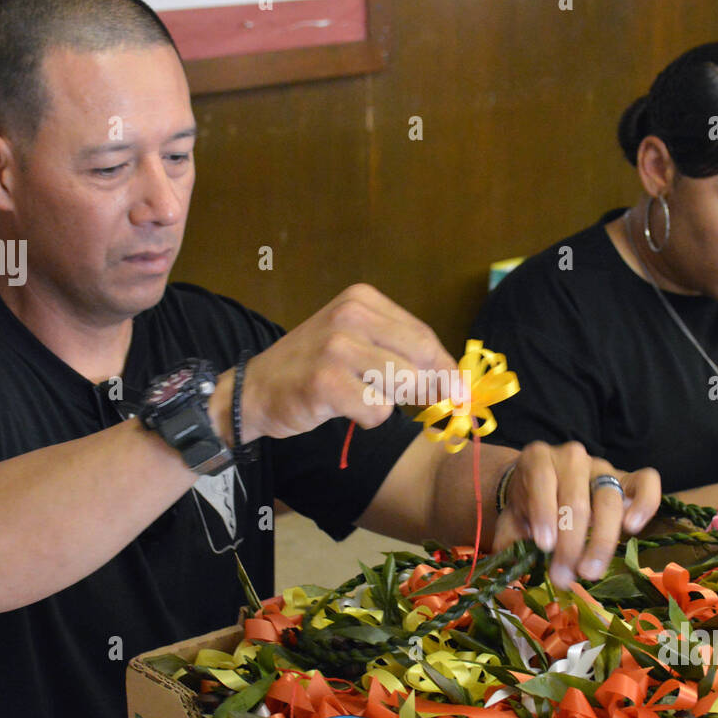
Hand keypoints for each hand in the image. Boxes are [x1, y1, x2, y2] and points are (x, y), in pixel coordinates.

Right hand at [240, 284, 458, 439]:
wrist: (255, 389)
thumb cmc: (314, 368)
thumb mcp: (357, 342)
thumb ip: (401, 352)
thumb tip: (456, 383)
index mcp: (362, 299)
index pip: (424, 336)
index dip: (447, 370)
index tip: (462, 394)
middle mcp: (350, 315)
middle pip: (421, 360)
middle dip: (429, 390)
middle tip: (422, 406)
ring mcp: (336, 346)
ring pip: (402, 385)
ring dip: (389, 402)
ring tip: (361, 396)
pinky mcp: (326, 381)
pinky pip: (377, 410)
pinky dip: (368, 418)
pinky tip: (343, 408)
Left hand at [492, 441, 661, 587]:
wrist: (547, 489)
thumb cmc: (529, 506)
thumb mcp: (512, 518)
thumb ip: (510, 537)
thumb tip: (513, 562)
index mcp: (538, 459)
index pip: (542, 481)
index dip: (544, 514)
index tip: (544, 546)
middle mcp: (571, 457)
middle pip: (577, 499)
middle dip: (570, 544)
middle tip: (563, 576)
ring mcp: (602, 467)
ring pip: (609, 499)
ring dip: (600, 541)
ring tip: (589, 572)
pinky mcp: (628, 478)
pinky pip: (647, 481)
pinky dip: (645, 503)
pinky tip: (632, 528)